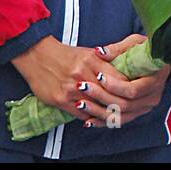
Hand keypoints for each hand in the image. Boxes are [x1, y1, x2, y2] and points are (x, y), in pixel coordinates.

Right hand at [10, 33, 169, 127]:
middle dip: (118, 101)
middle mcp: (82, 74)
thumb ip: (104, 62)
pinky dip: (90, 117)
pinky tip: (96, 116)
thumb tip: (123, 70)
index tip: (134, 90)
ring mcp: (71, 89)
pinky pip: (81, 114)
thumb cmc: (64, 54)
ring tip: (113, 113)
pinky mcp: (61, 100)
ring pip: (95, 106)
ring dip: (105, 111)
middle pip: (108, 94)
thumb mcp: (87, 52)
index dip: (128, 86)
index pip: (117, 78)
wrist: (37, 55)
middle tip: (128, 106)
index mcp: (91, 60)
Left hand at [89, 33, 170, 128]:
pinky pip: (119, 121)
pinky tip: (88, 120)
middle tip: (83, 86)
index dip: (115, 85)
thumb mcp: (135, 43)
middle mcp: (152, 98)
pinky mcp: (136, 113)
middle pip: (125, 105)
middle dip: (102, 96)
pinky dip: (103, 122)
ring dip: (98, 112)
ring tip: (80, 103)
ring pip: (120, 117)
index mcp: (155, 80)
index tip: (98, 75)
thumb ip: (117, 48)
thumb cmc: (146, 50)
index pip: (133, 90)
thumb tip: (99, 52)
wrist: (157, 61)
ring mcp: (145, 107)